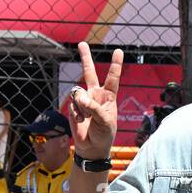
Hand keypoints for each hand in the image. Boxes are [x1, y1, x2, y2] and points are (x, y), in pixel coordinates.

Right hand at [68, 42, 123, 158]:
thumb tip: (80, 98)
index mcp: (108, 97)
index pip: (112, 78)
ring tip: (87, 118)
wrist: (92, 148)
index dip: (115, 64)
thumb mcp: (105, 121)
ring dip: (82, 105)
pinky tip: (81, 121)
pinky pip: (72, 104)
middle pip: (89, 73)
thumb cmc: (104, 134)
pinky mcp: (74, 107)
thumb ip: (94, 108)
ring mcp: (83, 101)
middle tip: (82, 44)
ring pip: (78, 92)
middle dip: (85, 58)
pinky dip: (77, 113)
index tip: (118, 51)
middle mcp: (95, 95)